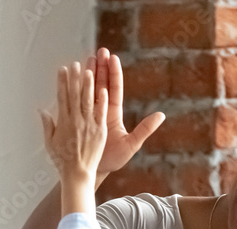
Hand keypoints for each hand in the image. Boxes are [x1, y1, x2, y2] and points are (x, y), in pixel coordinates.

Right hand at [40, 60, 107, 183]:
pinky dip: (102, 100)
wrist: (77, 174)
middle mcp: (76, 121)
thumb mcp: (50, 143)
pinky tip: (103, 88)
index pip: (62, 97)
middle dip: (75, 78)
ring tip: (89, 69)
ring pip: (88, 100)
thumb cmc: (62, 160)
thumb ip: (48, 125)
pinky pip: (101, 112)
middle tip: (75, 63)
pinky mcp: (99, 130)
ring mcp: (88, 125)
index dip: (62, 82)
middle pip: (75, 95)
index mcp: (63, 122)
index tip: (62, 70)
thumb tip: (41, 110)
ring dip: (89, 84)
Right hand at [87, 47, 164, 174]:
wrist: (94, 170)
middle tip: (100, 51)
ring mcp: (90, 114)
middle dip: (101, 68)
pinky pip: (77, 102)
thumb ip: (145, 129)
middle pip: (102, 84)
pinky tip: (73, 78)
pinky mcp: (80, 119)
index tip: (112, 58)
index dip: (113, 73)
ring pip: (89, 90)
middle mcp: (102, 111)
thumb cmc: (113, 160)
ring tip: (87, 58)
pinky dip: (76, 90)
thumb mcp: (131, 144)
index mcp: (114, 114)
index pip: (114, 89)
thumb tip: (162, 115)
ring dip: (89, 74)